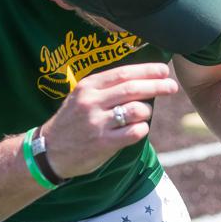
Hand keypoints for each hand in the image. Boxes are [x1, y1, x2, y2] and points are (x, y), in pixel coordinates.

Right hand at [42, 63, 177, 178]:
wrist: (48, 151)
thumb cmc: (71, 122)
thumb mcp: (82, 97)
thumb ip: (106, 88)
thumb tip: (141, 79)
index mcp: (88, 86)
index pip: (123, 73)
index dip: (147, 70)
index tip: (163, 70)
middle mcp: (92, 102)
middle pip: (133, 89)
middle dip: (157, 86)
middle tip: (172, 86)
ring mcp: (97, 123)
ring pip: (136, 110)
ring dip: (147, 111)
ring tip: (144, 114)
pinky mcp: (102, 143)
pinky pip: (134, 132)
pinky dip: (142, 129)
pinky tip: (139, 129)